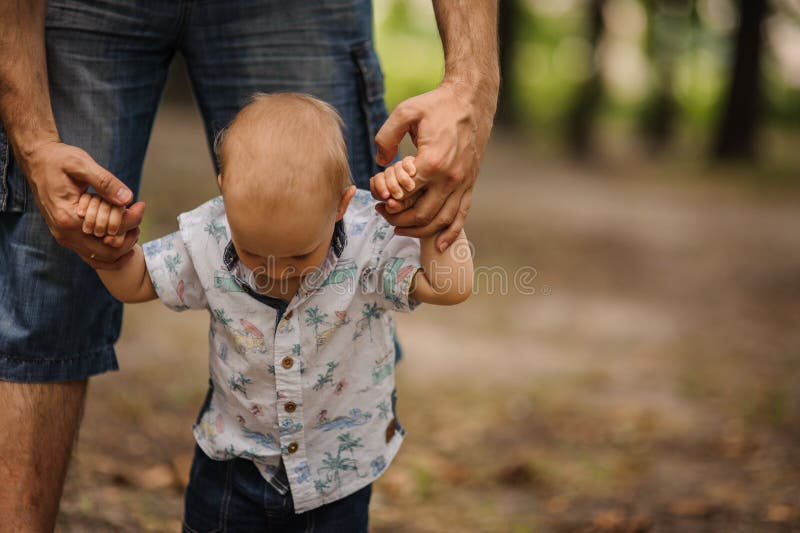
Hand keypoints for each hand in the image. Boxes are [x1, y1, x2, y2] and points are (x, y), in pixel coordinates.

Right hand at [19, 140, 143, 268]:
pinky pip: (91, 252)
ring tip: (132, 226)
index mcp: (68, 217)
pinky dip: (109, 248)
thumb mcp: (81, 164)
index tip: (141, 205)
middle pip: (108, 252)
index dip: (132, 220)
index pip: (110, 231)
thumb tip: (127, 198)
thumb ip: (105, 182)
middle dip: (129, 238)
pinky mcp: (67, 235)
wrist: (36, 160)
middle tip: (138, 218)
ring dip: (120, 245)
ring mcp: (65, 237)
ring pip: (100, 257)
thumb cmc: (58, 160)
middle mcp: (65, 233)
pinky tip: (120, 233)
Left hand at [373, 80, 493, 250]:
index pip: (405, 195)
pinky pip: (461, 214)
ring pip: (440, 220)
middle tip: (383, 215)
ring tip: (399, 228)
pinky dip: (450, 233)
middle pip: (421, 214)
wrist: (471, 100)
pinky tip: (440, 246)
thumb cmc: (436, 105)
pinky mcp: (470, 183)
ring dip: (419, 230)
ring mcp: (462, 183)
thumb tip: (380, 161)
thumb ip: (386, 137)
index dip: (388, 202)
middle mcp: (449, 178)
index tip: (378, 200)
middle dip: (398, 220)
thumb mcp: (405, 112)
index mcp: (432, 162)